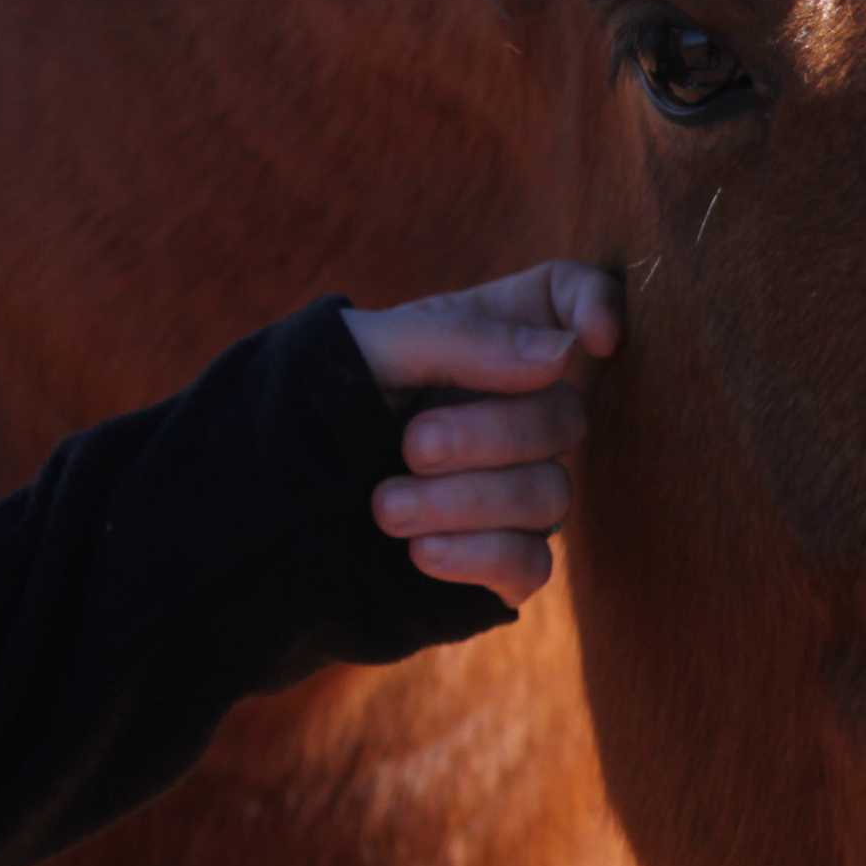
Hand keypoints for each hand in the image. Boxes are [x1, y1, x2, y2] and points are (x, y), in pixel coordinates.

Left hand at [342, 261, 624, 604]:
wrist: (268, 490)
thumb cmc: (316, 399)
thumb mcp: (370, 348)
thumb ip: (462, 341)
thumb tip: (566, 354)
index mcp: (491, 337)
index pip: (570, 299)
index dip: (597, 306)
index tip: (594, 338)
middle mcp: (518, 411)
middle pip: (565, 416)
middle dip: (489, 435)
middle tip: (411, 445)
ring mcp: (517, 489)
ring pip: (550, 497)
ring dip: (465, 502)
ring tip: (385, 507)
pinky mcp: (504, 561)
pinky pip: (532, 566)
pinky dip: (478, 558)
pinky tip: (420, 551)